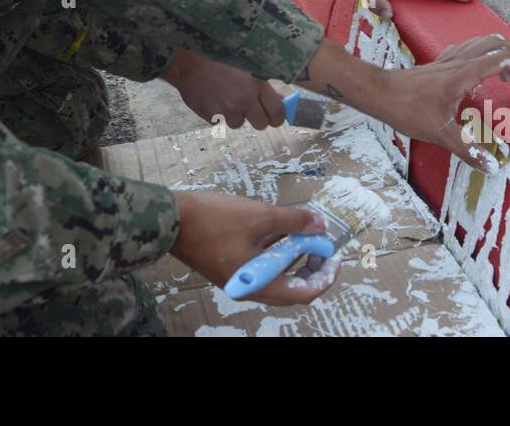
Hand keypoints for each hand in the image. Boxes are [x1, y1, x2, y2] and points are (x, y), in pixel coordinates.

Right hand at [162, 49, 287, 129]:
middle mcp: (244, 98)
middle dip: (257, 119)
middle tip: (250, 110)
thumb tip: (281, 100)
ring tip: (226, 98)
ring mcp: (227, 109)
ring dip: (235, 115)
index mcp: (256, 84)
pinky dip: (219, 115)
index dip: (277, 118)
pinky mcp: (212, 116)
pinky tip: (214, 99)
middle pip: (261, 124)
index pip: (277, 112)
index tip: (274, 117)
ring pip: (239, 124)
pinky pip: (221, 123)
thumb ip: (264, 86)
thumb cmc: (219, 60)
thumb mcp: (247, 68)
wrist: (189, 63)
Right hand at [171, 191, 338, 304]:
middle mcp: (250, 289)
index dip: (325, 275)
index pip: (304, 293)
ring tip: (306, 235)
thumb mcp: (261, 216)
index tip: (336, 256)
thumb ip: (294, 222)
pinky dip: (277, 255)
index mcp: (259, 284)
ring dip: (295, 260)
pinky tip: (282, 233)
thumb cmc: (214, 220)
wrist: (173, 219)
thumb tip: (320, 225)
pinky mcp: (231, 268)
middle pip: (292, 290)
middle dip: (313, 269)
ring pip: (278, 279)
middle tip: (324, 246)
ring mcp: (240, 280)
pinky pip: (263, 269)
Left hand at [371, 34, 509, 174]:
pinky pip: (467, 49)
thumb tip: (494, 167)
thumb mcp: (440, 134)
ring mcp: (448, 59)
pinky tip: (480, 69)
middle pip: (496, 44)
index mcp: (464, 74)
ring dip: (501, 52)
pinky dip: (483, 53)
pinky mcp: (439, 63)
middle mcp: (458, 61)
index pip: (502, 60)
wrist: (378, 93)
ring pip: (481, 42)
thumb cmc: (407, 110)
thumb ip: (468, 150)